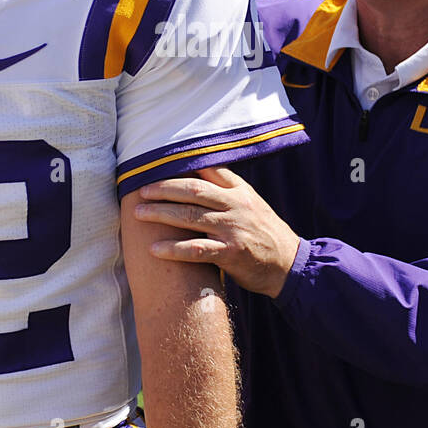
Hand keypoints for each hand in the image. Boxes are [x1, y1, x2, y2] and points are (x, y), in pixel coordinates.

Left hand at [135, 167, 300, 298]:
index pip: (202, 178)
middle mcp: (235, 207)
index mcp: (238, 193)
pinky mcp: (230, 254)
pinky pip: (197, 250)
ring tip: (138, 215)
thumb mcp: (251, 200)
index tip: (152, 175)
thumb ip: (226, 182)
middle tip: (140, 192)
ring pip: (190, 218)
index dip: (175, 175)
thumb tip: (200, 163)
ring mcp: (232, 230)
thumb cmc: (264, 231)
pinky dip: (174, 249)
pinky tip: (154, 249)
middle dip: (163, 191)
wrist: (288, 264)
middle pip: (192, 193)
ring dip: (161, 215)